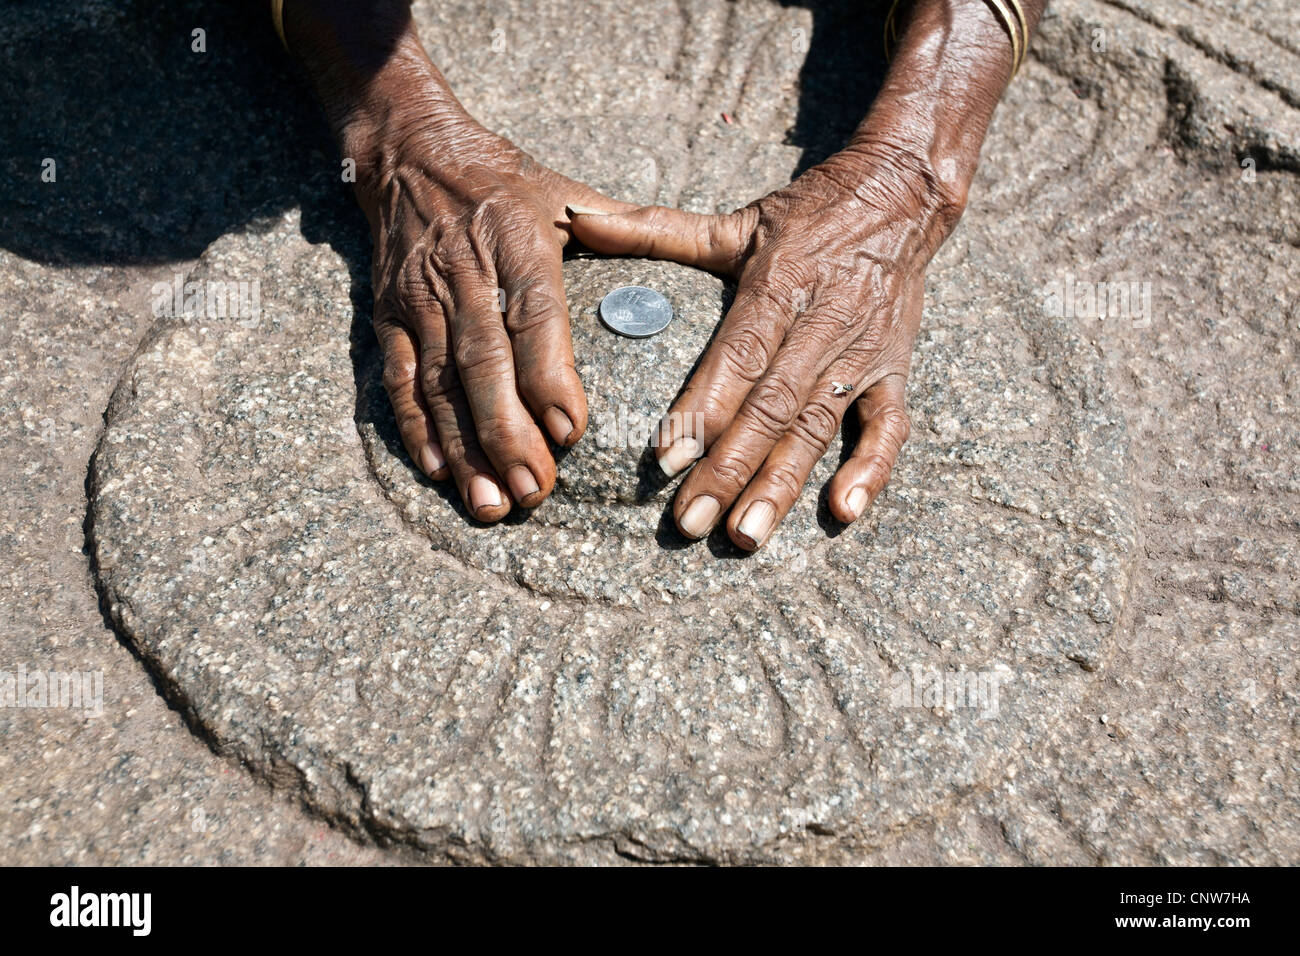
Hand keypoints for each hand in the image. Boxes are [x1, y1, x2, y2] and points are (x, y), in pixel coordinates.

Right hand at [351, 106, 629, 519]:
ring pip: (439, 382)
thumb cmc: (504, 181)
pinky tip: (437, 470)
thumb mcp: (564, 192)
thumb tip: (695, 252)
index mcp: (517, 241)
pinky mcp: (387, 314)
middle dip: (508, 434)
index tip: (572, 432)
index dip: (549, 376)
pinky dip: (415, 426)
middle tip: (536, 491)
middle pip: (483, 363)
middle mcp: (464, 272)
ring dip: (464, 447)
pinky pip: (399, 377)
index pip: (534, 315)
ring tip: (490, 503)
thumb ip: (624, 229)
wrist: (410, 150)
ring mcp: (420, 297)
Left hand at [571, 144, 963, 548]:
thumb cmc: (806, 215)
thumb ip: (653, 229)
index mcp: (780, 284)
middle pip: (773, 406)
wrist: (902, 195)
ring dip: (784, 484)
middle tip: (691, 522)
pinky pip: (889, 428)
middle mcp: (823, 324)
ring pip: (820, 427)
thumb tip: (576, 218)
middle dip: (731, 468)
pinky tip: (842, 513)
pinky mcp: (895, 372)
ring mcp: (863, 354)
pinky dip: (871, 470)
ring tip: (746, 535)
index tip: (667, 458)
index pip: (739, 355)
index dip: (704, 407)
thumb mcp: (734, 221)